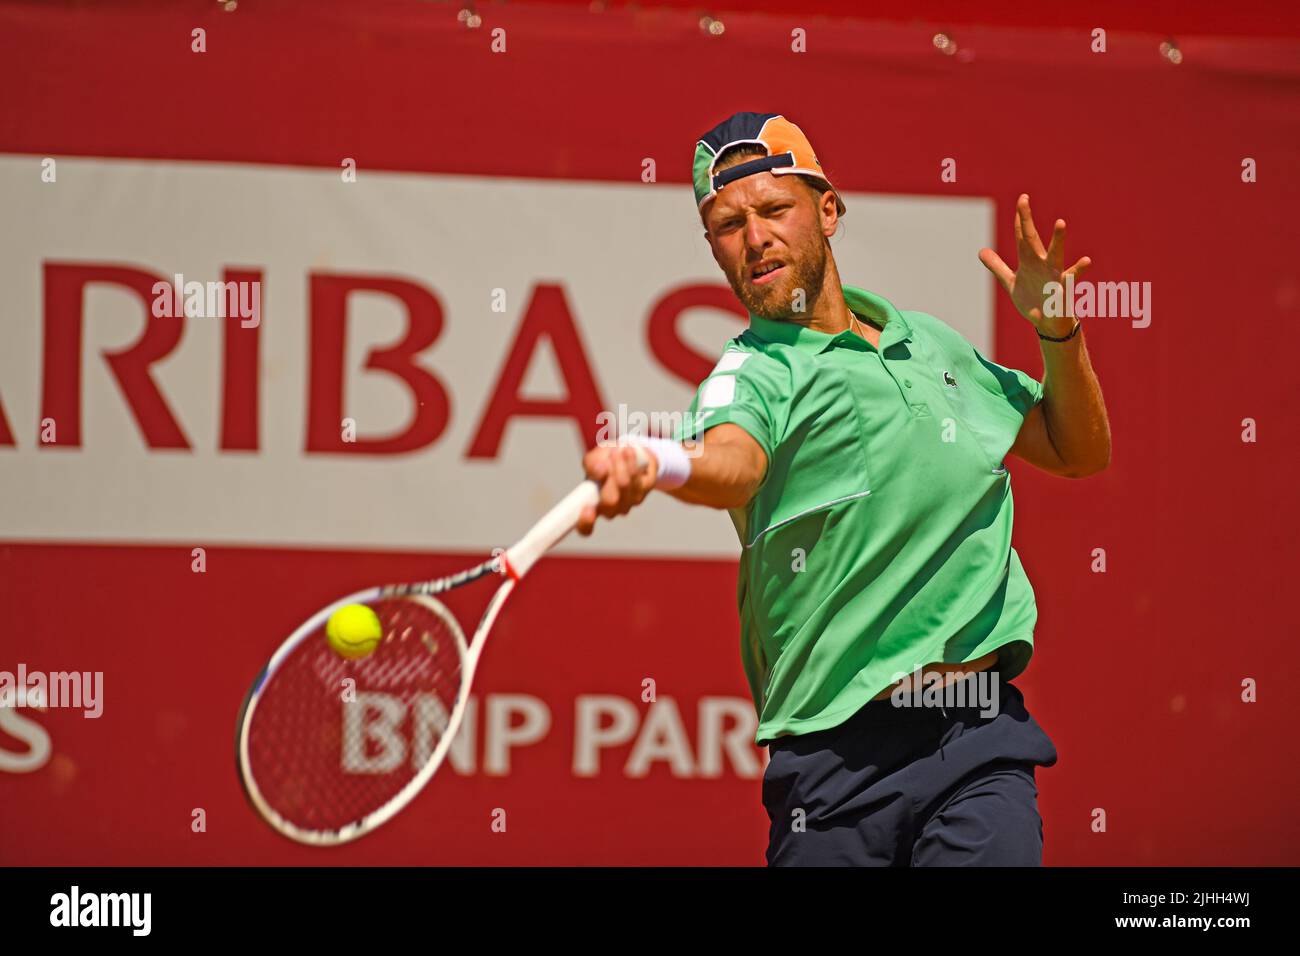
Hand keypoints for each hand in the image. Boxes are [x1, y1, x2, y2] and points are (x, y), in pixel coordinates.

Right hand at [576, 444, 657, 535]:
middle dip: (608, 480)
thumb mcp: (593, 460)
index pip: (585, 528)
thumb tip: (599, 471)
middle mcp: (610, 509)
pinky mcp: (643, 491)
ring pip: (624, 487)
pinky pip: (637, 478)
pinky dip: (631, 463)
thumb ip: (591, 464)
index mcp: (592, 507)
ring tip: (617, 451)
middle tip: (605, 462)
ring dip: (620, 467)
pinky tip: (628, 452)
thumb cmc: (605, 460)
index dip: (585, 523)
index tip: (586, 509)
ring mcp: (628, 502)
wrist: (629, 453)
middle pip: (609, 503)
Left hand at [979, 194, 1091, 338]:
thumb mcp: (1011, 282)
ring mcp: (1053, 275)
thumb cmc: (1032, 298)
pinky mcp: (1062, 290)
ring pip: (1056, 255)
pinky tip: (1086, 261)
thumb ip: (997, 266)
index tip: (1022, 198)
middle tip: (1022, 200)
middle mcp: (1041, 264)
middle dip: (1026, 221)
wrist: (1048, 321)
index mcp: (1029, 261)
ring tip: (1060, 223)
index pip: (1022, 236)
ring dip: (1058, 240)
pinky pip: (1071, 280)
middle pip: (1031, 239)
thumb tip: (982, 251)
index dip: (1019, 218)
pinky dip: (1078, 271)